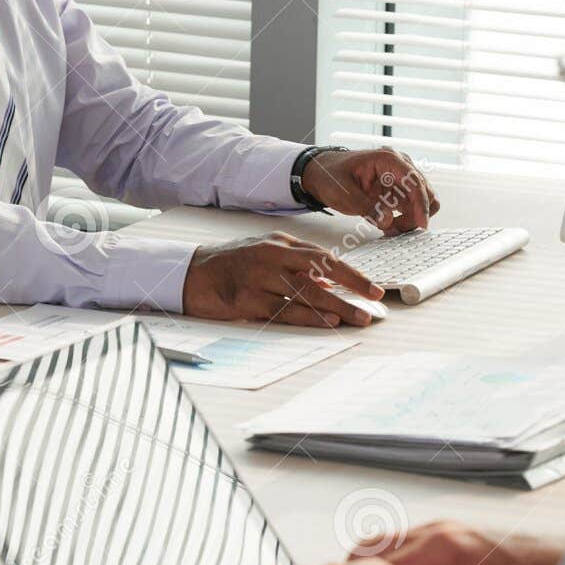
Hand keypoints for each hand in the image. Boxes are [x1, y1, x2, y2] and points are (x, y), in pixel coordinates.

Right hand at [182, 232, 383, 327]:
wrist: (190, 273)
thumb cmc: (230, 264)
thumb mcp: (264, 254)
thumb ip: (294, 264)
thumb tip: (326, 280)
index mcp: (279, 243)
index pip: (323, 256)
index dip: (350, 273)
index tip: (372, 288)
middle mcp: (271, 257)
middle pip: (320, 269)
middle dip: (351, 286)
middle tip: (374, 300)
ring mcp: (259, 277)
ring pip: (305, 291)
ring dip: (336, 306)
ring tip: (357, 317)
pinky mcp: (247, 300)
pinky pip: (284, 310)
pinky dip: (308, 316)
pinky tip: (326, 321)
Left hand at [301, 147, 438, 232]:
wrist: (321, 173)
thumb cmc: (330, 176)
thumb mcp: (342, 193)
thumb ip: (365, 207)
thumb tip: (388, 221)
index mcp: (387, 159)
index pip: (414, 180)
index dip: (421, 203)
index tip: (422, 224)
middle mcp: (399, 166)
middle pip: (425, 191)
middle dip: (416, 213)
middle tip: (397, 228)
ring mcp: (400, 178)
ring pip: (421, 202)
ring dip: (411, 218)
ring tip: (390, 227)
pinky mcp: (397, 191)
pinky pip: (411, 207)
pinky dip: (405, 219)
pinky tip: (389, 225)